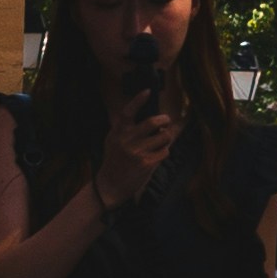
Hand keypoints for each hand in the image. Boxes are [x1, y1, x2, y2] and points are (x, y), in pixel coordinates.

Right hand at [96, 76, 184, 209]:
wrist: (109, 185)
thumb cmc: (114, 161)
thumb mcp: (112, 141)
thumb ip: (123, 128)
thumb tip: (143, 113)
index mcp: (118, 133)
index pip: (127, 112)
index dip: (138, 100)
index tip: (148, 91)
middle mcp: (127, 141)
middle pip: (153, 122)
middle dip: (164, 120)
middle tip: (166, 120)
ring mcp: (137, 152)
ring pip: (164, 137)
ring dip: (167, 137)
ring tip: (161, 140)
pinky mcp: (146, 164)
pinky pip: (165, 151)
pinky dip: (164, 151)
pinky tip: (157, 155)